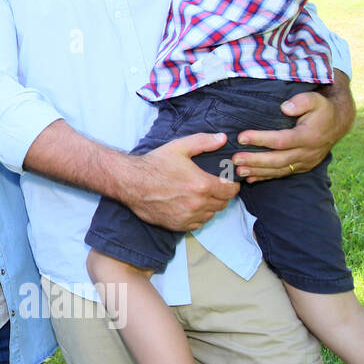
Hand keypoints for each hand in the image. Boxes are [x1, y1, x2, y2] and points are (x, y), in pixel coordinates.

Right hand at [126, 132, 240, 229]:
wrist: (130, 182)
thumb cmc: (154, 164)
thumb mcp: (179, 147)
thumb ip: (203, 142)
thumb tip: (222, 139)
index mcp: (202, 185)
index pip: (231, 191)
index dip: (232, 185)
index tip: (228, 182)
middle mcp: (197, 204)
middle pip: (223, 204)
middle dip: (221, 195)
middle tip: (213, 187)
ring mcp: (187, 216)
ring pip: (210, 215)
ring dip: (209, 206)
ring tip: (200, 196)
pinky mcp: (177, 225)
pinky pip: (197, 224)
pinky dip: (197, 216)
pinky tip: (189, 206)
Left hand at [232, 81, 352, 182]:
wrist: (337, 123)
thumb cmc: (321, 109)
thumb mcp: (315, 99)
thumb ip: (301, 101)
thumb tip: (285, 108)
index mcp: (308, 136)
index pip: (282, 140)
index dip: (261, 139)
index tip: (241, 137)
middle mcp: (307, 152)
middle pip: (278, 160)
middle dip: (255, 160)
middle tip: (235, 159)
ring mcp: (305, 162)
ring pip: (279, 170)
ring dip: (258, 171)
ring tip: (238, 171)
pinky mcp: (302, 167)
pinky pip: (283, 174)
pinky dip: (266, 177)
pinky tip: (250, 179)